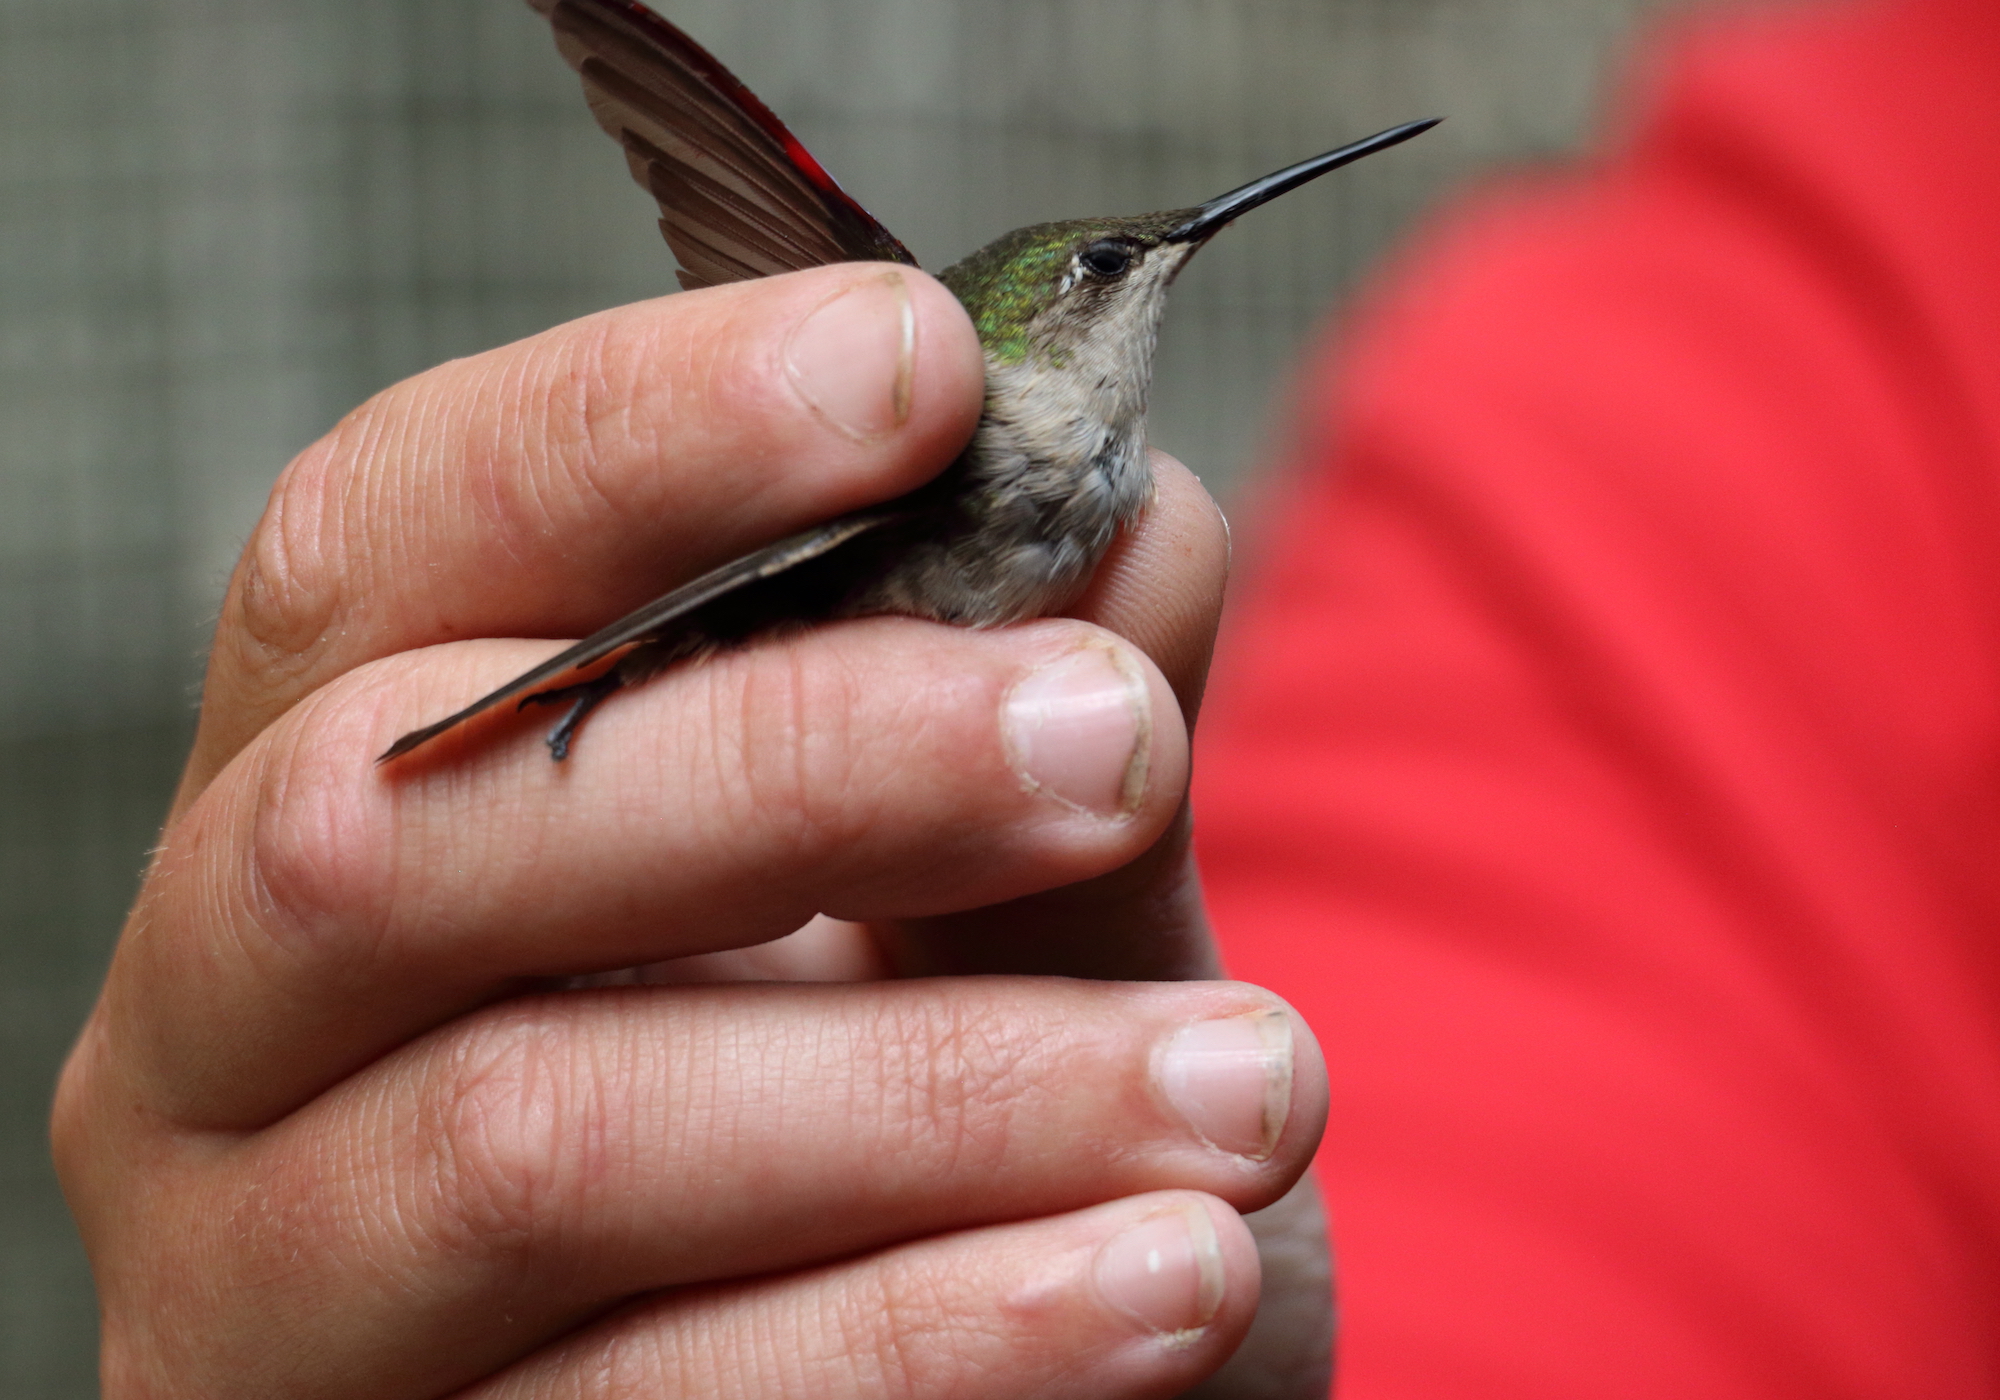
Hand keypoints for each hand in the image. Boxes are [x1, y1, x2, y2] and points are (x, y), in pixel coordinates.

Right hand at [53, 263, 1329, 1398]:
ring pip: (530, 1136)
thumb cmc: (913, 1136)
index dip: (636, 430)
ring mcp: (272, 1286)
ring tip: (1246, 1083)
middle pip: (393, 822)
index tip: (924, 373)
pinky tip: (1168, 1274)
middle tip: (1111, 740)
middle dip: (788, 758)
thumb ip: (1019, 743)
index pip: (390, 536)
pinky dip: (940, 1333)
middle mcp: (224, 1027)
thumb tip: (1134, 510)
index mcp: (333, 785)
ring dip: (938, 1089)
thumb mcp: (981, 921)